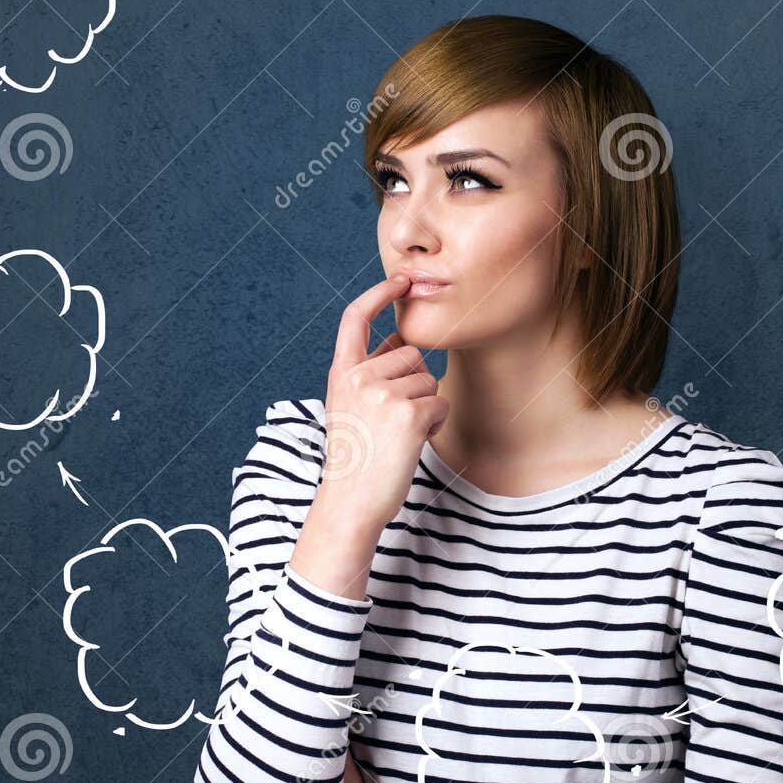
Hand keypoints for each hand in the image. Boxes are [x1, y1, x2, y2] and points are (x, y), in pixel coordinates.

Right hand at [316, 273, 449, 532]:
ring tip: (398, 434)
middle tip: (391, 422)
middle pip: (411, 355)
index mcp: (341, 372)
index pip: (355, 318)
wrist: (350, 502)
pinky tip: (412, 442)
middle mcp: (360, 377)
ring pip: (429, 378)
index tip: (399, 280)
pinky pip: (440, 402)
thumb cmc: (356, 456)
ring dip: (425, 405)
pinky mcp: (409, 414)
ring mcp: (383, 394)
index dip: (378, 294)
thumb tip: (399, 339)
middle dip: (414, 382)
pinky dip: (435, 422)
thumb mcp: (348, 405)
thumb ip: (369, 371)